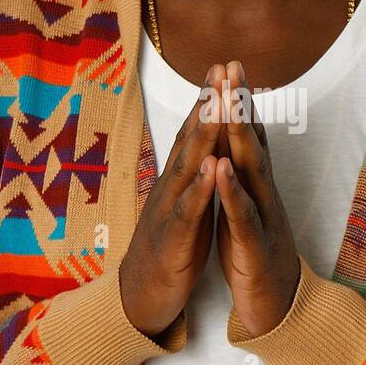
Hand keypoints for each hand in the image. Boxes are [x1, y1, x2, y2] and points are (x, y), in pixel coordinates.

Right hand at [119, 63, 225, 338]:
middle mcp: (171, 187)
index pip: (194, 133)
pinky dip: (201, 189)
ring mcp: (169, 211)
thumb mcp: (185, 204)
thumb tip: (207, 143)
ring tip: (217, 106)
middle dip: (207, 104)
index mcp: (179, 181)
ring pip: (187, 168)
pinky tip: (214, 169)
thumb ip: (193, 174)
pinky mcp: (172, 240)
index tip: (223, 68)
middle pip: (190, 139)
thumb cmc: (169, 247)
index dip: (208, 101)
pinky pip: (188, 211)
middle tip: (220, 69)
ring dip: (202, 136)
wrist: (141, 296)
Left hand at [214, 60, 300, 336]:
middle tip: (233, 65)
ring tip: (231, 101)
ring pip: (252, 171)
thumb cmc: (255, 256)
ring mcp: (262, 218)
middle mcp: (262, 195)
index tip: (230, 66)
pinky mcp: (254, 247)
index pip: (249, 137)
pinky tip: (221, 167)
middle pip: (253, 141)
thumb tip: (243, 143)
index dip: (240, 102)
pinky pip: (242, 215)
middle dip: (241, 103)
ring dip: (241, 135)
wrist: (277, 309)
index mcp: (255, 187)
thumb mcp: (248, 209)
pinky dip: (231, 190)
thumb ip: (246, 177)